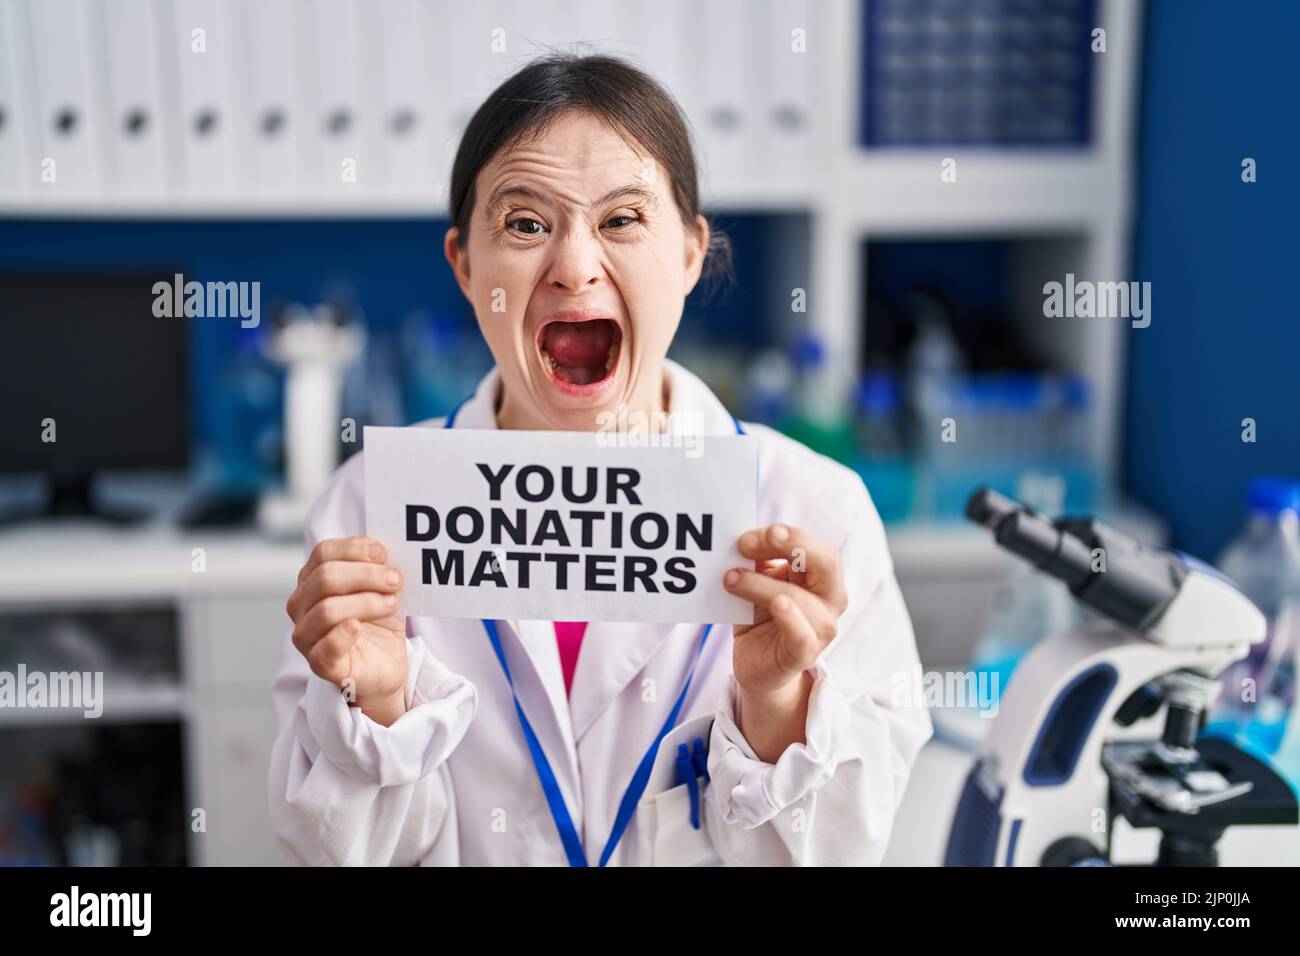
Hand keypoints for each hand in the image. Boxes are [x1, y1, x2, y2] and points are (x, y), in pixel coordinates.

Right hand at [286, 536, 407, 725]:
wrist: (386, 664)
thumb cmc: (379, 622)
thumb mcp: (382, 588)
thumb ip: (379, 568)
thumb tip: (383, 551)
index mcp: (313, 579)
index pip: (325, 553)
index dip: (356, 549)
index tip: (385, 555)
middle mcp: (302, 605)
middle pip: (325, 578)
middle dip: (366, 575)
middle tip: (395, 580)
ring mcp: (306, 635)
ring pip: (326, 610)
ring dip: (365, 603)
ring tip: (391, 604)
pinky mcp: (320, 664)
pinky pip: (324, 649)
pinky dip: (342, 635)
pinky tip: (358, 628)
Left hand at [722, 524, 848, 760]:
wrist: (756, 662)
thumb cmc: (760, 615)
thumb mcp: (757, 582)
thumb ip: (755, 562)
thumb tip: (739, 540)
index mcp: (821, 576)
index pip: (815, 547)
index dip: (787, 536)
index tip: (746, 537)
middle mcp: (830, 600)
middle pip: (826, 563)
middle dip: (792, 545)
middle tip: (747, 542)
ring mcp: (821, 628)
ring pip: (798, 598)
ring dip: (760, 584)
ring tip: (731, 579)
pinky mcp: (804, 653)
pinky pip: (801, 635)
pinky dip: (790, 617)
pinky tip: (777, 604)